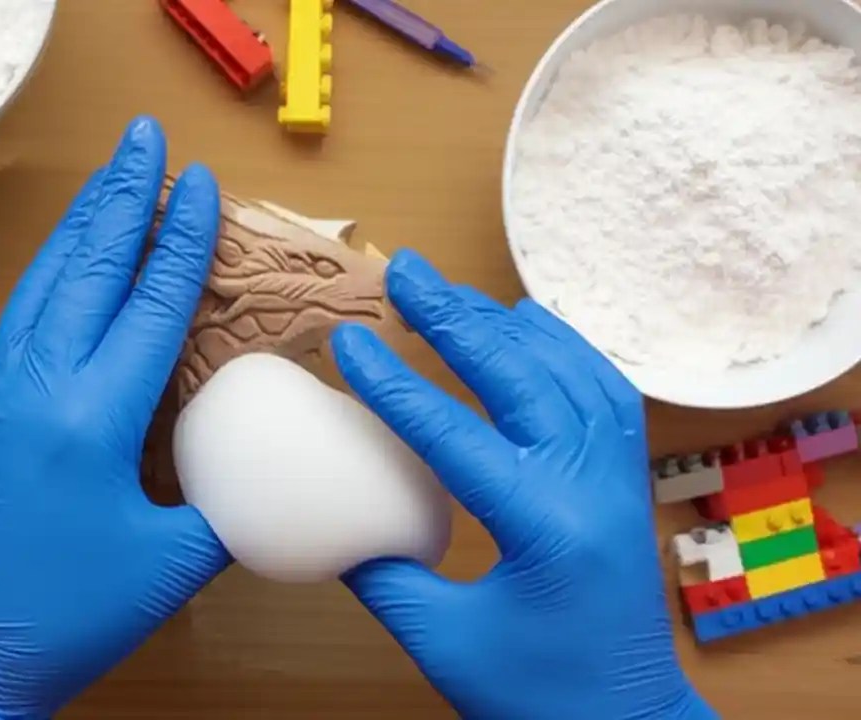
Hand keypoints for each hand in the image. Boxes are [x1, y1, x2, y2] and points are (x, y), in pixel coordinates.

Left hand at [0, 117, 229, 719]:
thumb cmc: (74, 613)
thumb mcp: (173, 564)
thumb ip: (228, 510)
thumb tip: (264, 474)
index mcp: (100, 417)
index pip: (153, 305)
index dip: (182, 241)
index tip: (201, 185)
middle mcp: (41, 385)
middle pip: (95, 271)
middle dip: (128, 199)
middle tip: (147, 141)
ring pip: (41, 283)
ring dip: (77, 221)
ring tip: (106, 170)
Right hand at [331, 251, 715, 719]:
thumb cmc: (535, 695)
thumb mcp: (442, 641)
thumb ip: (382, 575)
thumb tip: (335, 520)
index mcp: (542, 526)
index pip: (454, 433)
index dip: (393, 383)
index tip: (346, 339)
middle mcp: (591, 487)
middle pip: (521, 376)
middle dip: (454, 318)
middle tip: (403, 270)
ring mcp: (618, 479)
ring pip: (569, 371)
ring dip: (506, 324)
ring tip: (452, 292)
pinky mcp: (627, 481)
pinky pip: (605, 390)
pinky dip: (566, 347)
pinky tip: (530, 327)